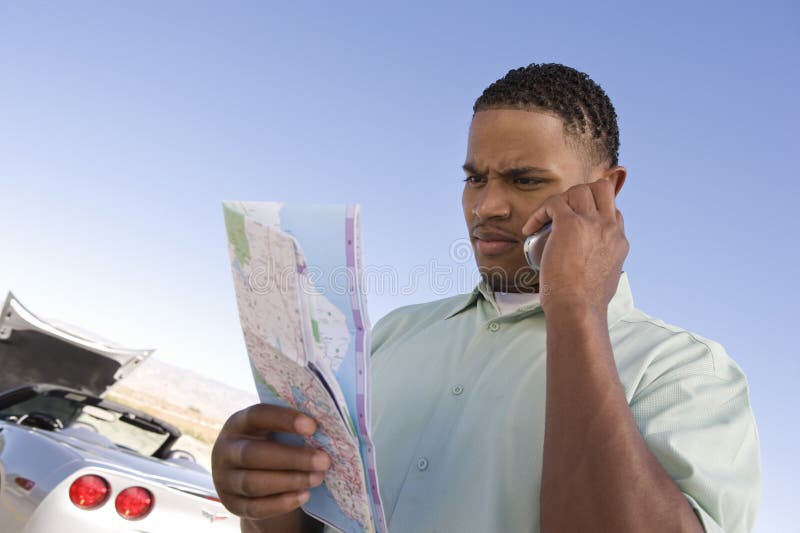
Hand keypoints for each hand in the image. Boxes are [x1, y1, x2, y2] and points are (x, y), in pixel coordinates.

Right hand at [211, 404, 330, 519]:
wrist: (247, 472)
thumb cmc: (269, 442)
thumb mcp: (272, 429)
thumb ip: (290, 427)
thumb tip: (328, 426)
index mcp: (237, 423)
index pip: (257, 416)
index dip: (284, 420)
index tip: (312, 426)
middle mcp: (225, 450)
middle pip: (254, 454)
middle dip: (292, 458)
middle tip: (324, 460)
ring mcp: (224, 479)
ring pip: (254, 483)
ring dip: (290, 481)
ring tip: (318, 478)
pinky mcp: (231, 504)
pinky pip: (254, 508)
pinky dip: (281, 503)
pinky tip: (304, 496)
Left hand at [521, 178, 627, 313]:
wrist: (577, 308)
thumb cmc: (585, 302)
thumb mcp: (605, 278)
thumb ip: (603, 263)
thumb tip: (592, 264)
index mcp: (619, 240)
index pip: (612, 210)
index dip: (593, 211)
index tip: (575, 221)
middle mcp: (610, 227)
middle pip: (601, 188)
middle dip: (580, 193)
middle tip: (561, 211)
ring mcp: (592, 223)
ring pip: (579, 190)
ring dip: (559, 200)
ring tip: (544, 218)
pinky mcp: (570, 224)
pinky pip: (553, 203)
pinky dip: (539, 212)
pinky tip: (530, 227)